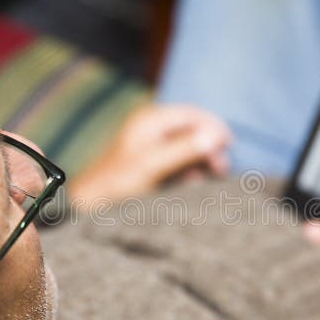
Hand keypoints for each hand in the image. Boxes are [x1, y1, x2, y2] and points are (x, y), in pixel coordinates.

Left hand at [68, 105, 230, 207]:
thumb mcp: (153, 166)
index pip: (192, 114)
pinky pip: (180, 162)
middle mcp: (153, 129)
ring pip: (189, 147)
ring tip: (211, 176)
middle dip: (209, 147)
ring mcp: (153, 146)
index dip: (213, 126)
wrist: (91, 205)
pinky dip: (190, 170)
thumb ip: (184, 149)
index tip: (229, 144)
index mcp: (151, 120)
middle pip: (193, 130)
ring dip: (202, 160)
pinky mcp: (153, 164)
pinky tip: (192, 183)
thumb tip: (215, 137)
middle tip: (221, 168)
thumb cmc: (117, 183)